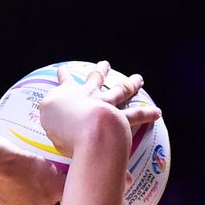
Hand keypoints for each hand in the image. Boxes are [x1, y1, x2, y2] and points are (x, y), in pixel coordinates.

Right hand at [38, 60, 161, 158]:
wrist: (83, 129)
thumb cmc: (61, 129)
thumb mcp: (46, 125)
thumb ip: (49, 126)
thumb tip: (50, 140)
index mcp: (67, 97)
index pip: (65, 84)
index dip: (64, 77)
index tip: (62, 70)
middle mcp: (88, 96)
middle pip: (96, 80)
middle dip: (100, 72)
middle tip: (105, 64)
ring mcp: (106, 105)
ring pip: (120, 91)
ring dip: (130, 84)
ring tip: (138, 79)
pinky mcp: (120, 117)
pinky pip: (137, 115)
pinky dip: (148, 113)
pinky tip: (157, 112)